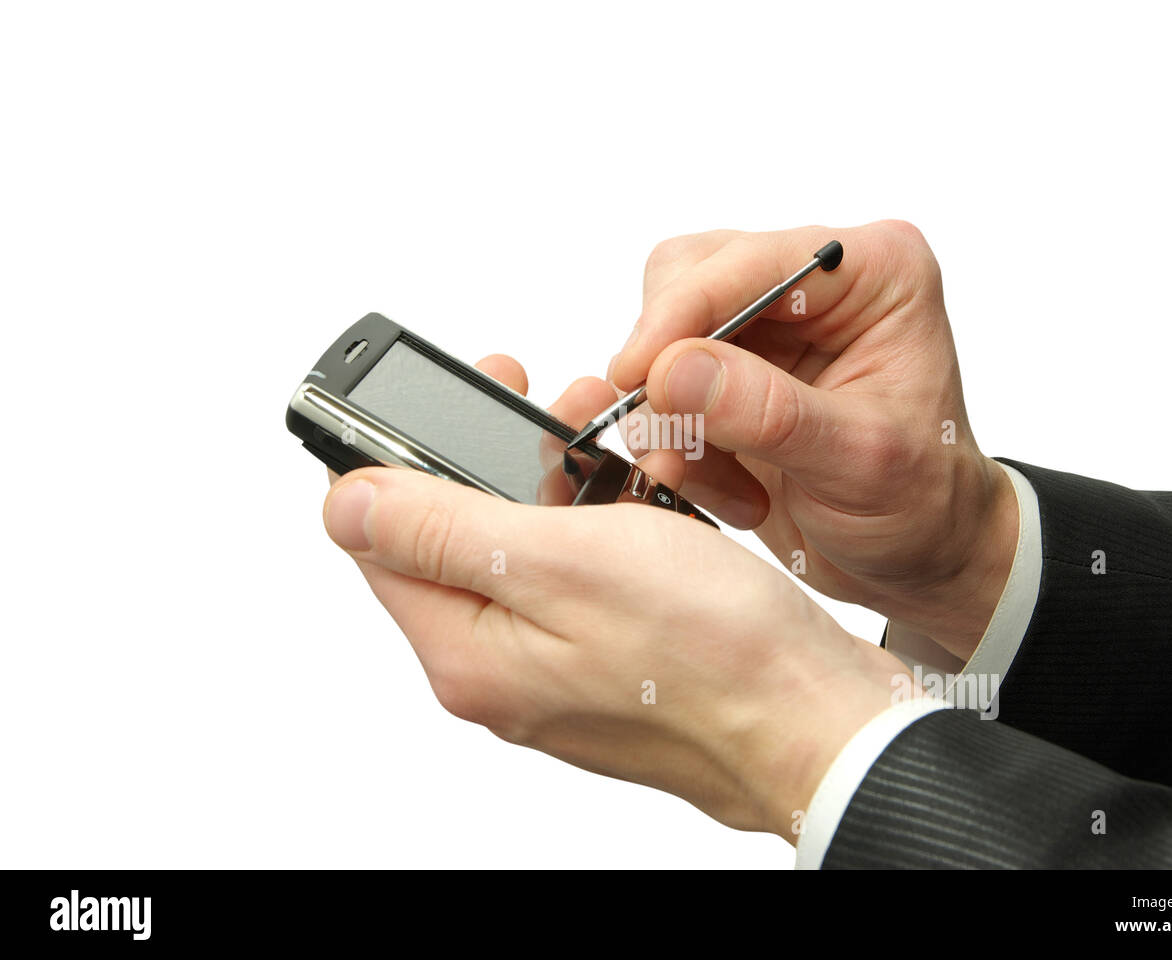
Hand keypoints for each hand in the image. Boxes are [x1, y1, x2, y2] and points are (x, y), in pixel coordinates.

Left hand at [322, 358, 915, 841]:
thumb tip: (344, 502)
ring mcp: (555, 671)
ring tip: (616, 445)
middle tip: (544, 400)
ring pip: (526, 552)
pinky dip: (605, 528)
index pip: (379, 542)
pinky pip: (580, 578)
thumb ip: (442, 531)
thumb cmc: (715, 656)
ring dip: (560, 485)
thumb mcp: (564, 564)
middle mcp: (502, 671)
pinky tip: (647, 500)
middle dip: (495, 458)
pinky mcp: (607, 662)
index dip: (399, 456)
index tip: (453, 397)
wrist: (819, 723)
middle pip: (456, 541)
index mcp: (468, 652)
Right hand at [610, 222, 1017, 659]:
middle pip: (686, 279)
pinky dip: (675, 444)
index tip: (636, 376)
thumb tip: (672, 371)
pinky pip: (660, 390)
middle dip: (667, 369)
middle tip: (675, 446)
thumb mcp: (859, 464)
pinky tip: (731, 490)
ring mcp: (768, 323)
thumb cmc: (922, 506)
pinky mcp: (731, 370)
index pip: (746, 260)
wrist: (921, 559)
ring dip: (672, 421)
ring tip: (727, 487)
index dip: (680, 313)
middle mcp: (816, 282)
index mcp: (873, 270)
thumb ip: (768, 414)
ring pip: (662, 338)